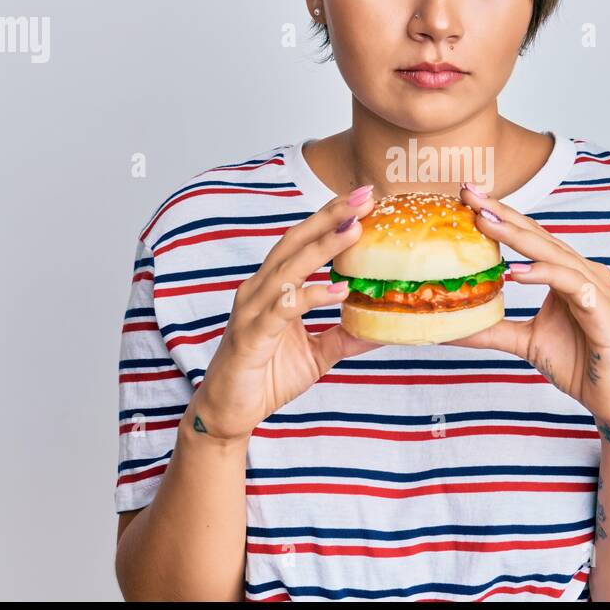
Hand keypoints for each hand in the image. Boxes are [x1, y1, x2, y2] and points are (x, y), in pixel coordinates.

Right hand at [185, 185, 382, 441]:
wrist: (228, 413)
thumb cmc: (264, 377)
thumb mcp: (317, 354)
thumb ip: (344, 336)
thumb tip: (381, 328)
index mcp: (274, 287)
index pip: (304, 243)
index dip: (331, 219)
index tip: (364, 198)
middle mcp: (260, 290)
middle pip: (295, 242)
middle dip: (329, 216)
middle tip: (363, 196)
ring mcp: (253, 311)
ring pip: (288, 269)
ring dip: (322, 246)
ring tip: (354, 229)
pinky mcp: (251, 336)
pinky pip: (282, 310)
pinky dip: (309, 296)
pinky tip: (337, 290)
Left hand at [443, 185, 609, 439]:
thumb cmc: (579, 363)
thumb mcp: (525, 342)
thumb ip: (494, 329)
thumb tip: (452, 328)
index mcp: (566, 273)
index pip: (529, 238)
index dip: (500, 216)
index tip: (467, 197)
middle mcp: (582, 272)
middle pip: (538, 236)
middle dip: (502, 213)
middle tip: (470, 194)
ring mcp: (594, 288)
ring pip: (553, 254)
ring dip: (518, 237)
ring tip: (485, 222)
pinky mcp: (603, 310)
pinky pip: (573, 285)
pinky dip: (545, 275)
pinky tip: (517, 272)